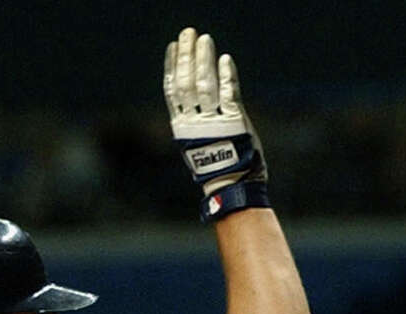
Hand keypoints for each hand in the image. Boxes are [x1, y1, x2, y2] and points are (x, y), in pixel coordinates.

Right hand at [163, 27, 262, 191]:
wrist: (232, 188)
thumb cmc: (219, 168)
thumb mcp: (200, 145)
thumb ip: (197, 122)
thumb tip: (195, 100)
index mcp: (181, 126)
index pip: (173, 89)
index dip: (172, 65)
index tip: (174, 46)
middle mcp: (194, 123)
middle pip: (187, 82)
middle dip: (187, 55)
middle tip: (189, 34)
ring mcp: (213, 122)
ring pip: (204, 85)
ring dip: (204, 60)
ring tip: (204, 40)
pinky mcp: (234, 123)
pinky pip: (229, 94)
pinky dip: (227, 76)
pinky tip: (225, 60)